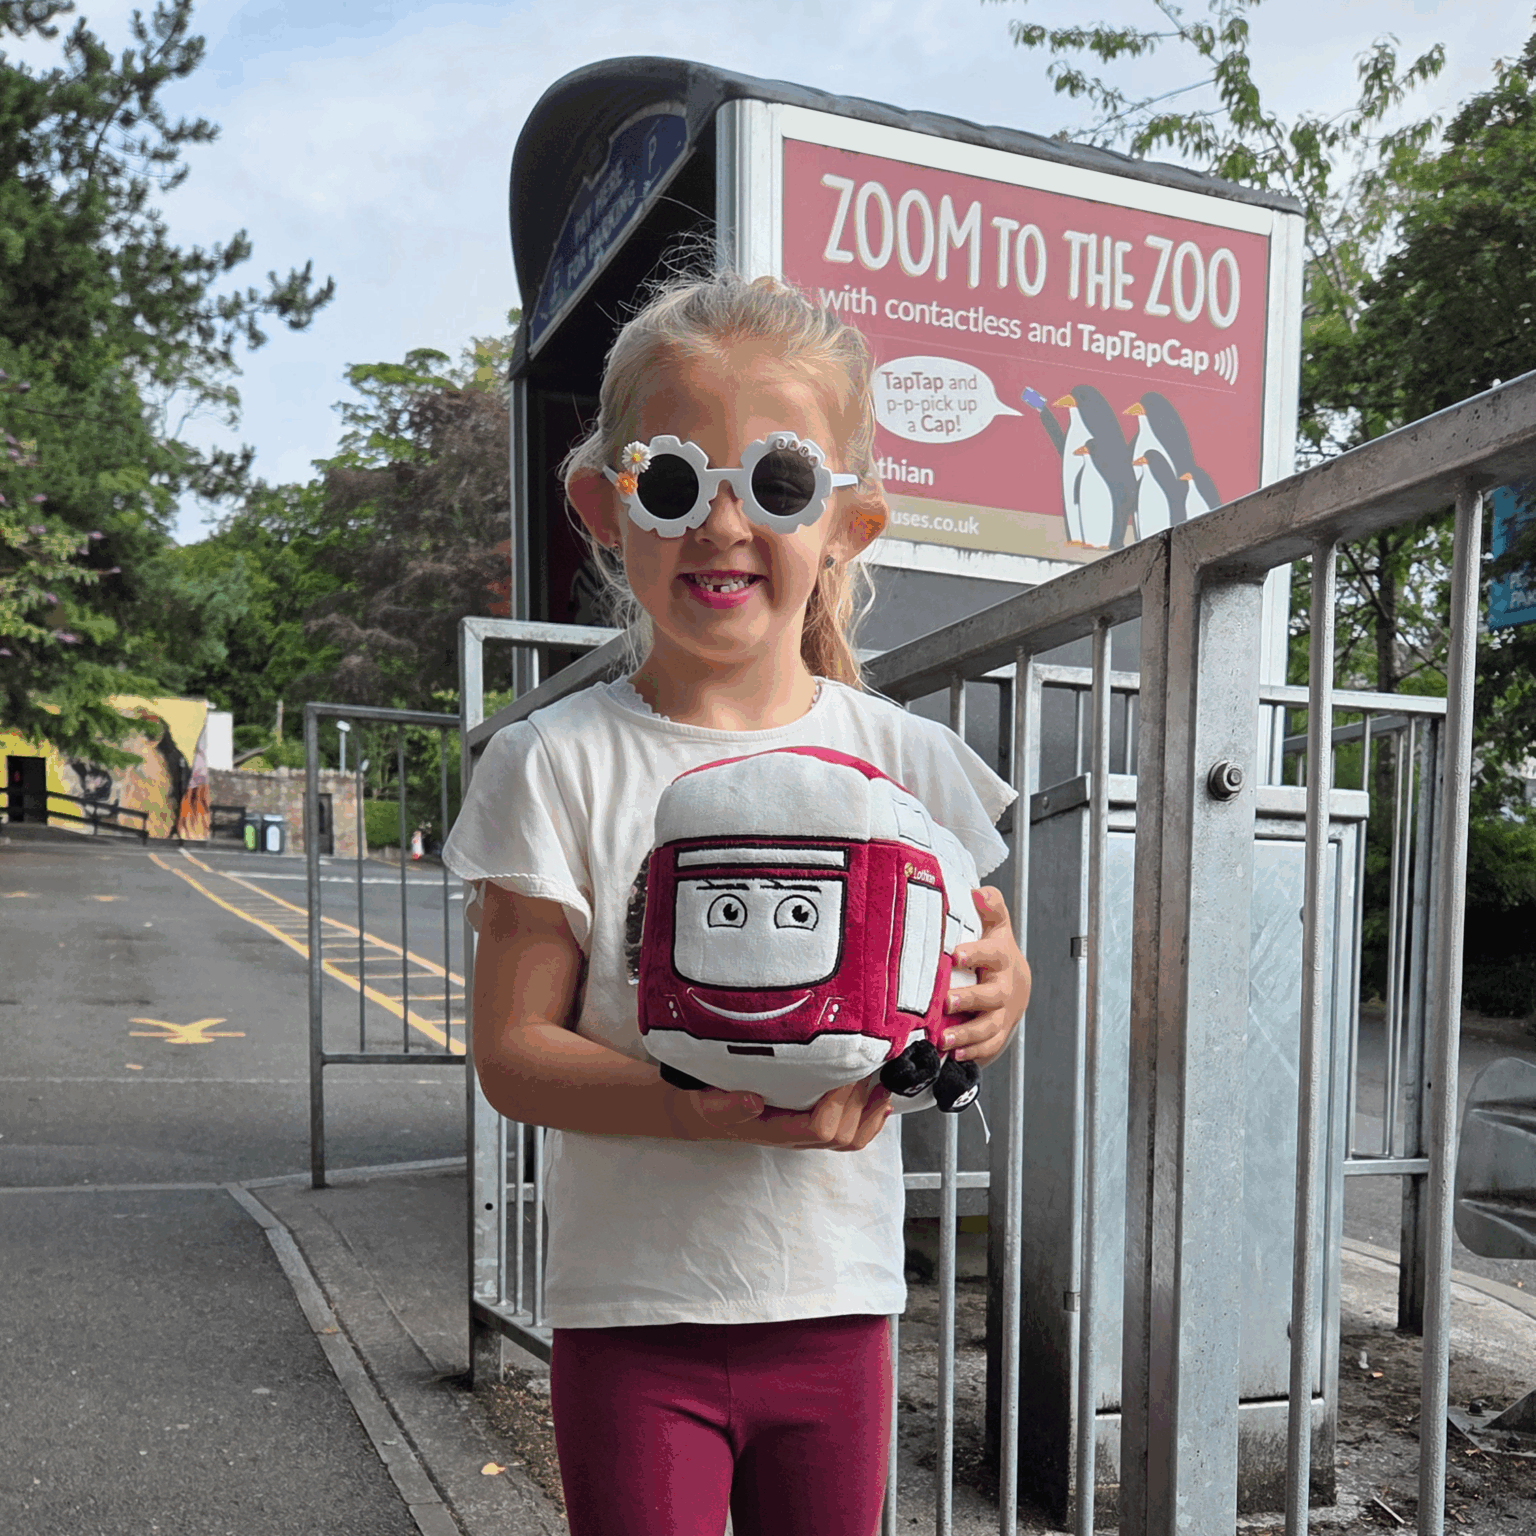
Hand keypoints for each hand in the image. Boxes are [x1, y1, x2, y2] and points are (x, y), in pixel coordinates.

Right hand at [671, 1076, 891, 1151]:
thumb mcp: (708, 1104)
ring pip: (850, 1138)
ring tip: (883, 1084)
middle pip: (843, 1135)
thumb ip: (726, 1105)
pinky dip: (870, 1119)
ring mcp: (805, 1134)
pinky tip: (879, 1102)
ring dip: (871, 1112)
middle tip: (869, 1068)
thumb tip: (752, 1100)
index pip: (819, 1128)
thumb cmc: (710, 1109)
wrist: (705, 1116)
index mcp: (775, 1131)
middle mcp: (795, 1137)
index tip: (844, 1069)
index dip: (838, 1101)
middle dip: (860, 1102)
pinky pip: (849, 1134)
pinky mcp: (812, 1124)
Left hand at [942, 887, 1030, 1069]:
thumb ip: (989, 905)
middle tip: (945, 1001)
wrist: (1016, 981)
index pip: (992, 952)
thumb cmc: (995, 950)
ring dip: (967, 1033)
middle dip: (968, 999)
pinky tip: (954, 1054)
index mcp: (1000, 955)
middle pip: (992, 995)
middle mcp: (1004, 985)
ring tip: (943, 1038)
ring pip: (990, 1025)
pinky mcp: (999, 1032)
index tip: (955, 954)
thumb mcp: (994, 923)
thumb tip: (977, 892)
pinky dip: (974, 1051)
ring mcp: (1003, 1012)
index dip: (976, 953)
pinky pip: (989, 1045)